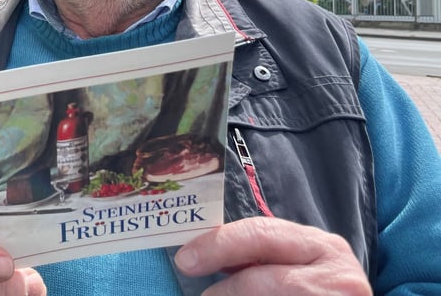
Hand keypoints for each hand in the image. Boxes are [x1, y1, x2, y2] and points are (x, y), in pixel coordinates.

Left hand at [174, 217, 370, 294]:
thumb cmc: (319, 289)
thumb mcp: (298, 264)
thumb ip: (259, 256)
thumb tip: (204, 255)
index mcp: (324, 246)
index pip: (262, 234)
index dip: (218, 245)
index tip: (185, 259)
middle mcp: (338, 274)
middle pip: (265, 278)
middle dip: (226, 286)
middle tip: (199, 291)